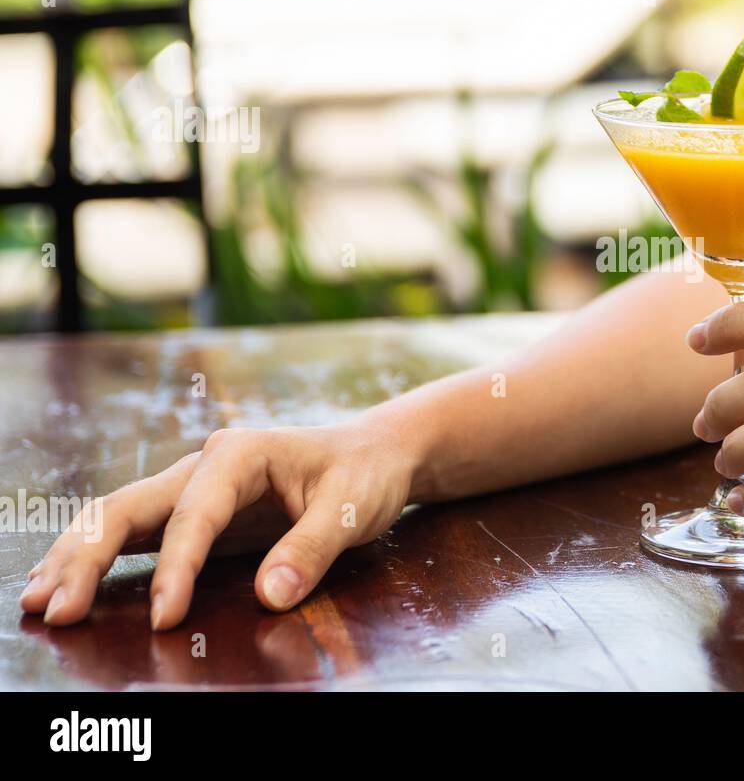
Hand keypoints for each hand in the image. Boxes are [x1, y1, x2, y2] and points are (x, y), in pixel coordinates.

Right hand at [20, 421, 417, 629]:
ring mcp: (194, 487)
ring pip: (119, 516)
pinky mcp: (196, 512)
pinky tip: (67, 583)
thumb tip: (270, 596)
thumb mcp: (352, 509)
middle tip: (58, 611)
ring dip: (78, 557)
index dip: (176, 569)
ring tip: (39, 602)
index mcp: (239, 454)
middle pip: (128, 507)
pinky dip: (98, 557)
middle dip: (88, 558)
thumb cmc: (365, 475)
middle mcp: (204, 465)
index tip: (166, 619)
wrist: (375, 454)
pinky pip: (137, 532)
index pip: (193, 516)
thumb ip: (312, 549)